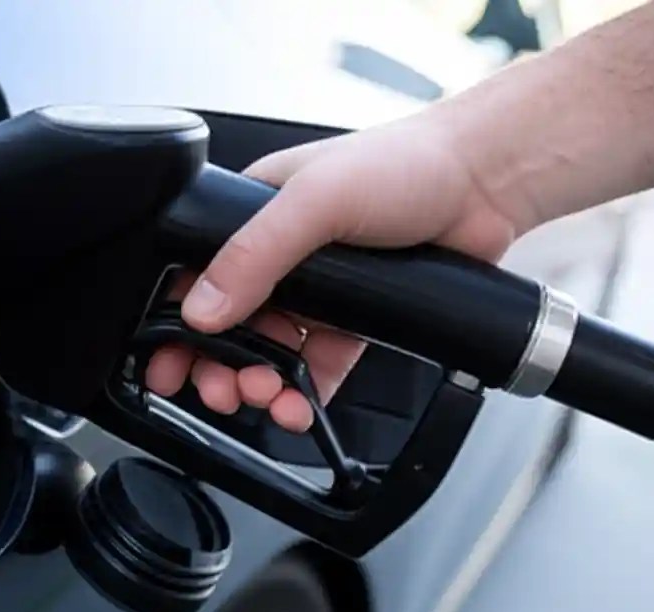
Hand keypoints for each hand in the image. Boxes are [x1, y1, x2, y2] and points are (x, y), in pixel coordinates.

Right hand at [144, 109, 523, 431]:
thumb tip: (202, 307)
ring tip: (271, 401)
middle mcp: (280, 254)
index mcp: (252, 215)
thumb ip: (255, 252)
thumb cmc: (405, 163)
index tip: (168, 366)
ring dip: (263, 385)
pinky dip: (307, 392)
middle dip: (219, 368)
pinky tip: (305, 406)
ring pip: (272, 352)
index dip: (176, 325)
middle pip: (229, 327)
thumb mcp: (316, 199)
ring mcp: (317, 289)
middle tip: (223, 393)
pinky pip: (319, 365)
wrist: (486, 182)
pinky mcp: (354, 317)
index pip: (194, 277)